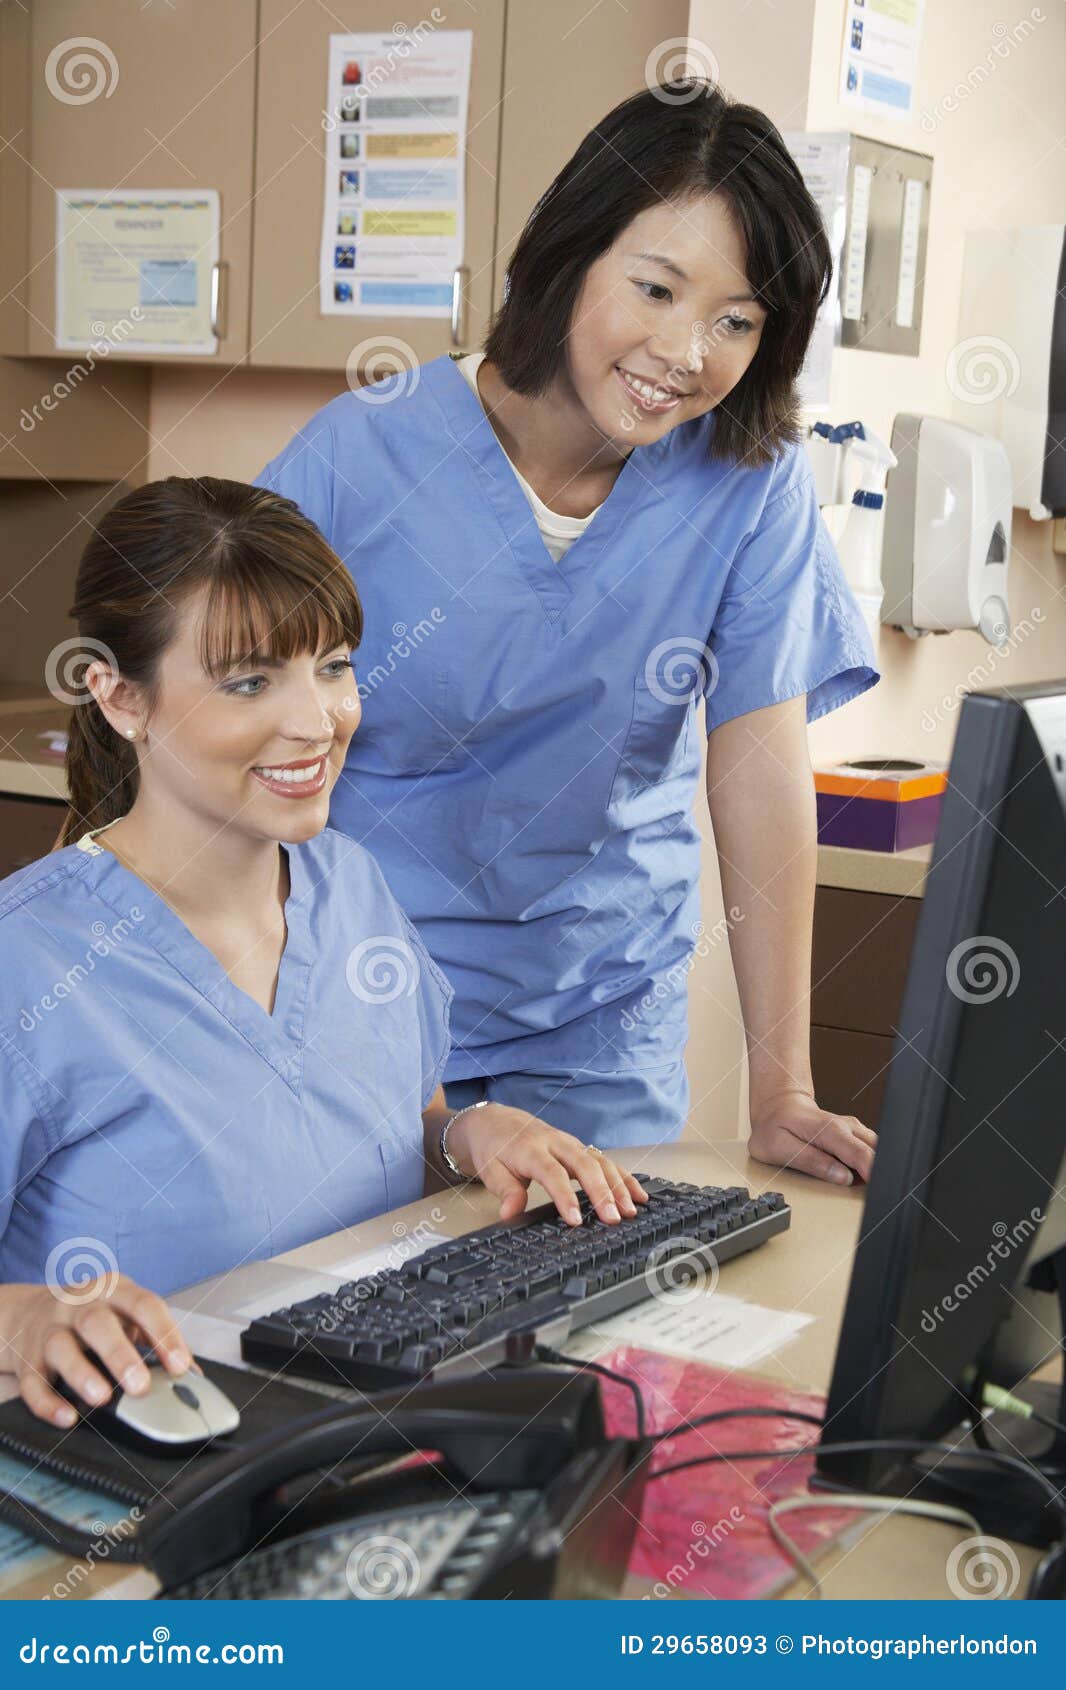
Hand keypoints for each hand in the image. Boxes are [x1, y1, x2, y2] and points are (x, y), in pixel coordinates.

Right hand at [0, 1275, 198, 1427]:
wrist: (30, 1312)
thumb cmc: (92, 1316)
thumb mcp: (126, 1315)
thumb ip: (156, 1340)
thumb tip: (192, 1377)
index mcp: (114, 1292)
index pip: (143, 1305)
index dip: (164, 1334)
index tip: (180, 1366)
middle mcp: (80, 1306)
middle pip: (98, 1323)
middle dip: (120, 1355)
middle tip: (141, 1386)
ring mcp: (50, 1330)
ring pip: (62, 1347)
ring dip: (83, 1373)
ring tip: (103, 1398)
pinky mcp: (28, 1359)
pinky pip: (33, 1381)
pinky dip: (49, 1401)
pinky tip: (67, 1417)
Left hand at [446, 1104, 648, 1225]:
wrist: (496, 1121)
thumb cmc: (494, 1147)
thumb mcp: (489, 1170)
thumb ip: (504, 1190)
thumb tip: (510, 1213)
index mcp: (530, 1149)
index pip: (552, 1173)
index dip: (565, 1196)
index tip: (576, 1219)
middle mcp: (555, 1143)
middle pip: (584, 1164)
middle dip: (601, 1192)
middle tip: (613, 1218)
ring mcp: (570, 1143)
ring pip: (600, 1161)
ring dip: (618, 1186)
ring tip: (631, 1210)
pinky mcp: (579, 1147)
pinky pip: (606, 1160)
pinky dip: (624, 1177)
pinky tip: (639, 1194)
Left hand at [748, 1089, 876, 1185]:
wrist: (778, 1107)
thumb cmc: (775, 1127)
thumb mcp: (781, 1148)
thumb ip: (812, 1162)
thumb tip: (842, 1177)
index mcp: (830, 1130)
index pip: (861, 1154)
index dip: (872, 1174)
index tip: (875, 1191)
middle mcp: (847, 1127)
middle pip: (875, 1153)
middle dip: (876, 1175)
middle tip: (866, 1194)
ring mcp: (853, 1129)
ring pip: (877, 1151)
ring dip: (873, 1169)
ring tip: (858, 1185)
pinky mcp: (854, 1134)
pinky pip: (870, 1150)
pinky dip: (869, 1164)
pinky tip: (856, 1174)